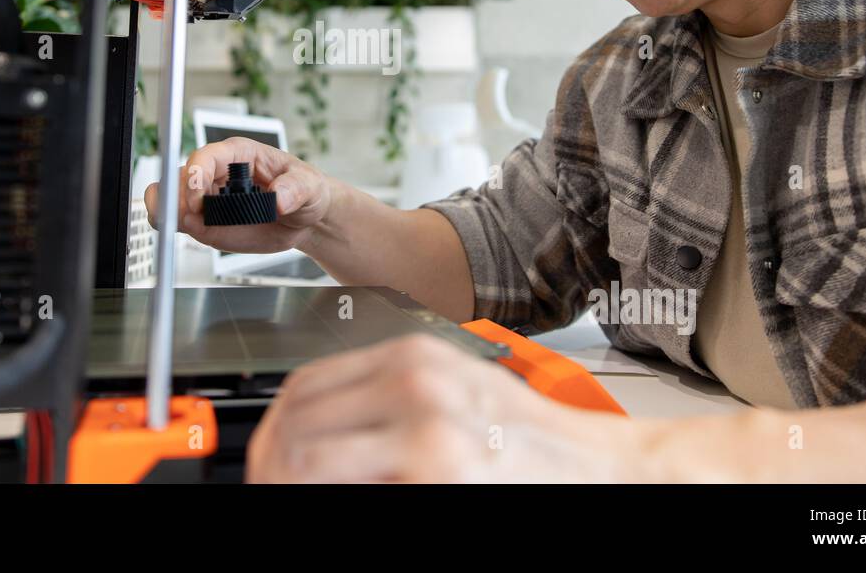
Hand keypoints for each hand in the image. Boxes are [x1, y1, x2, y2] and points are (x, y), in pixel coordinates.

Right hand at [144, 136, 332, 253]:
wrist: (303, 218)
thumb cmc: (304, 190)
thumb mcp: (308, 185)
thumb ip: (295, 189)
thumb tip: (278, 199)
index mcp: (238, 154)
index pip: (205, 156)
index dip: (196, 175)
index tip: (198, 199)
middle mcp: (217, 174)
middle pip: (179, 176)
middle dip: (174, 195)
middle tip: (184, 216)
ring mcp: (208, 198)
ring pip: (169, 198)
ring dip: (167, 211)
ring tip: (184, 225)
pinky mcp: (205, 221)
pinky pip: (178, 221)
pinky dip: (173, 226)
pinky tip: (186, 231)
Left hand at [246, 332, 645, 481]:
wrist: (601, 468)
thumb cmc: (531, 441)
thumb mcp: (452, 394)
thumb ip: (386, 402)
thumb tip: (311, 439)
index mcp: (413, 357)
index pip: (304, 386)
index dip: (272, 429)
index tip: (265, 460)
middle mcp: (413, 383)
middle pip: (295, 421)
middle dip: (267, 464)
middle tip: (266, 489)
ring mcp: (424, 431)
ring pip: (305, 460)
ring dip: (284, 484)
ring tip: (286, 500)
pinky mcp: (434, 477)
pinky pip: (349, 492)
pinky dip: (323, 501)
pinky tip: (328, 508)